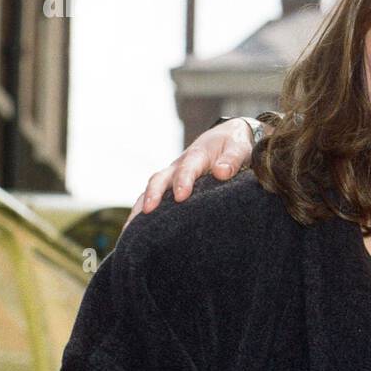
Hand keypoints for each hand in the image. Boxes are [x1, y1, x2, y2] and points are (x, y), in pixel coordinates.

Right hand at [123, 118, 258, 229]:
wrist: (226, 137)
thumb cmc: (234, 144)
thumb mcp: (239, 147)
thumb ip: (232, 159)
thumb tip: (222, 172)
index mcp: (196, 156)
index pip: (187, 168)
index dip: (183, 181)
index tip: (181, 196)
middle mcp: (178, 166)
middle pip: (160, 179)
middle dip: (153, 194)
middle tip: (148, 211)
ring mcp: (172, 177)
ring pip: (151, 190)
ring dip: (140, 207)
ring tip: (132, 229)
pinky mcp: (170, 187)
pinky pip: (152, 199)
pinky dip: (142, 213)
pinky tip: (136, 233)